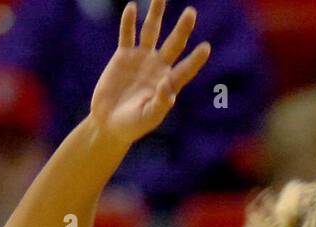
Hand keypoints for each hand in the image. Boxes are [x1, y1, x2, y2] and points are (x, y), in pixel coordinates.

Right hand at [89, 1, 210, 149]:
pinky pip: (127, 34)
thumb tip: (168, 86)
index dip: (196, 59)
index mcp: (168, 84)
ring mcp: (141, 59)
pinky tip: (133, 7)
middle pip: (173, 44)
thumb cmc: (133, 125)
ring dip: (156, 14)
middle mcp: (158, 68)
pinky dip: (128, 21)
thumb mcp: (148, 116)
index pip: (185, 69)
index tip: (206, 47)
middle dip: (182, 29)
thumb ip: (160, 103)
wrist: (110, 123)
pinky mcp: (123, 56)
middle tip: (192, 12)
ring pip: (150, 31)